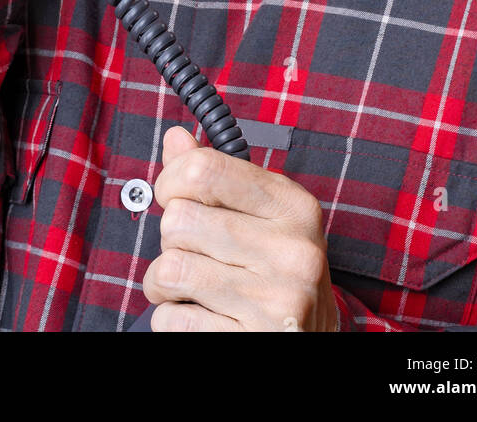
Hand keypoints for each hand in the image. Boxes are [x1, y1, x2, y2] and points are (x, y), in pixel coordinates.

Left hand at [142, 125, 337, 331]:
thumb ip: (216, 176)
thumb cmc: (278, 271)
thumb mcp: (261, 215)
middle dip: (171, 239)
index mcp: (292, 207)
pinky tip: (200, 315)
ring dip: (163, 281)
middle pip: (178, 220)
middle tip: (193, 251)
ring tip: (187, 285)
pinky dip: (171, 319)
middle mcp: (292, 251)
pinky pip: (171, 319)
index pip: (204, 169)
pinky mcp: (253, 338)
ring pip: (169, 269)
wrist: (313, 339)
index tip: (172, 195)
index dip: (170, 181)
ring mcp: (276, 300)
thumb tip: (175, 138)